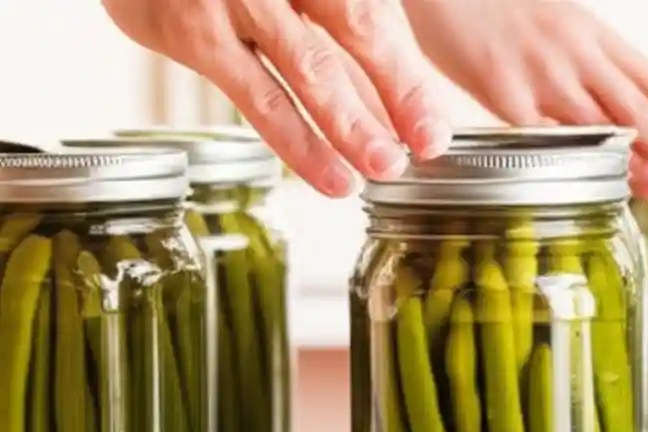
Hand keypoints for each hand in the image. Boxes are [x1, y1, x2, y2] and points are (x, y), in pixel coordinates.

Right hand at [102, 0, 455, 196]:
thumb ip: (350, 31)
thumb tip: (405, 110)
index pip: (377, 13)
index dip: (410, 76)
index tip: (435, 131)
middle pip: (356, 24)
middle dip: (399, 92)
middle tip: (423, 148)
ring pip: (308, 67)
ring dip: (351, 125)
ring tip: (384, 168)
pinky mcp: (191, 31)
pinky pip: (257, 97)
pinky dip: (299, 143)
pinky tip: (330, 178)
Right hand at [403, 0, 647, 212]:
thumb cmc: (495, 5)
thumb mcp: (557, 26)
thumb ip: (589, 68)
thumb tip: (624, 119)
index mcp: (595, 37)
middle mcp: (577, 54)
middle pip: (643, 110)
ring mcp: (541, 72)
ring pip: (602, 123)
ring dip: (640, 163)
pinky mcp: (500, 88)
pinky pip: (541, 132)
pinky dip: (572, 159)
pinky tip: (595, 184)